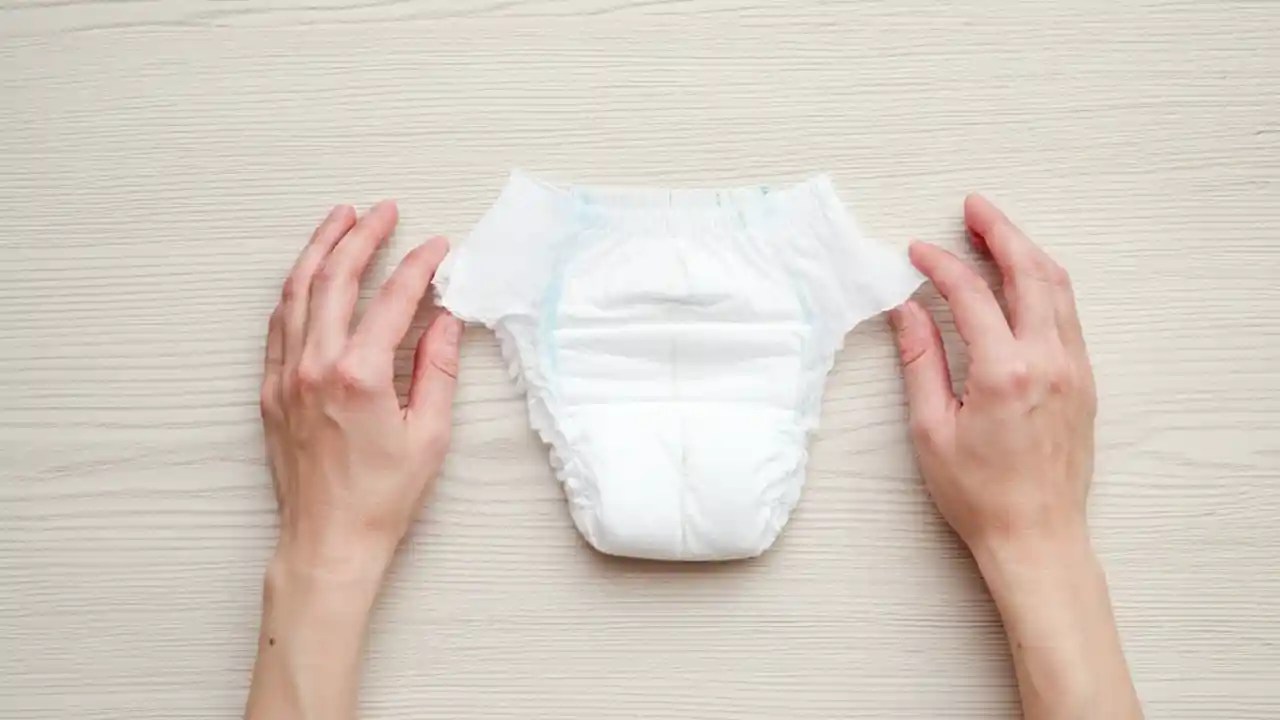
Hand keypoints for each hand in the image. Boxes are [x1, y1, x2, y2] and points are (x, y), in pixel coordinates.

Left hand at [260, 201, 461, 577]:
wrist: (329, 541)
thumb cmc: (382, 498)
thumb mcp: (430, 435)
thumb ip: (438, 369)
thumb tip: (445, 320)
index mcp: (360, 375)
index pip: (392, 299)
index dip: (418, 266)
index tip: (437, 247)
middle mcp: (316, 365)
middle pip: (336, 279)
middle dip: (361, 236)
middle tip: (383, 211)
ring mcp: (286, 375)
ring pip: (297, 293)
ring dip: (319, 250)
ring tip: (339, 220)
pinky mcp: (270, 390)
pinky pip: (278, 325)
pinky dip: (295, 291)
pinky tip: (308, 276)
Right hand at [890, 197, 1139, 719]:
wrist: (1036, 537)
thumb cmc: (979, 494)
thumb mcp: (931, 429)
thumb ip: (920, 361)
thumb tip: (906, 310)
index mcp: (1005, 373)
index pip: (971, 295)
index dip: (940, 266)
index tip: (917, 253)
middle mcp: (1049, 362)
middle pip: (1029, 273)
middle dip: (1000, 232)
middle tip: (974, 207)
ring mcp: (1074, 369)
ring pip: (1058, 288)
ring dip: (1027, 252)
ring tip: (998, 231)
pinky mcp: (1084, 382)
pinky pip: (1068, 314)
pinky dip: (1045, 284)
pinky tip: (1024, 279)